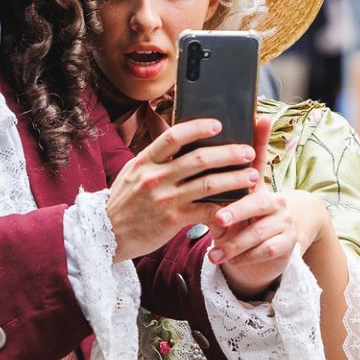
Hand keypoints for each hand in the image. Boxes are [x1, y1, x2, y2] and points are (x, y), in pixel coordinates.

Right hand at [106, 119, 258, 262]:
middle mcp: (155, 177)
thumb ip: (156, 158)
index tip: (218, 124)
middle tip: (248, 151)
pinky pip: (206, 210)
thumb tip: (183, 139)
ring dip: (235, 178)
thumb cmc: (125, 201)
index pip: (174, 136)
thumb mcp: (133, 173)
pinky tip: (238, 203)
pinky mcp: (173, 220)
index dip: (198, 128)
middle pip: (199, 158)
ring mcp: (165, 199)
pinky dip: (225, 206)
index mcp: (145, 161)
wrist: (107, 235)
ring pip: (209, 184)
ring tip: (252, 175)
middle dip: (229, 153)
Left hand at [207, 118, 319, 298]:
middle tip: (219, 220)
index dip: (262, 138)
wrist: (269, 253)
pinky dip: (247, 257)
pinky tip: (233, 261)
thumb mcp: (228, 212)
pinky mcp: (289, 241)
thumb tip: (187, 189)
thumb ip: (213, 201)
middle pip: (257, 201)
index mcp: (257, 188)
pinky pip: (267, 249)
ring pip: (259, 231)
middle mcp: (274, 200)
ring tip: (214, 254)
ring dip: (234, 244)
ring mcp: (284, 221)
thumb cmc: (241, 227)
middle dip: (237, 211)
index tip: (262, 119)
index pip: (259, 159)